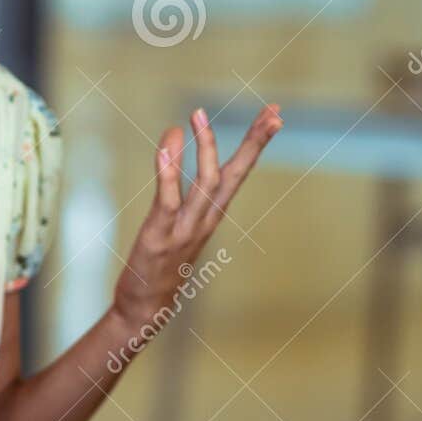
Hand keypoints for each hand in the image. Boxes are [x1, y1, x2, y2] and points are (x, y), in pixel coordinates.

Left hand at [110, 104, 281, 337]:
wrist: (146, 308)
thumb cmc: (161, 264)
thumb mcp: (180, 225)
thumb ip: (182, 193)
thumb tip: (175, 154)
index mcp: (212, 214)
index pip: (239, 172)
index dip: (256, 143)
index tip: (275, 114)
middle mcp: (205, 220)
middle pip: (236, 175)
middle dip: (254, 142)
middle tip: (272, 112)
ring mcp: (185, 229)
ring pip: (205, 185)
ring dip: (205, 147)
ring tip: (198, 114)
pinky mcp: (159, 236)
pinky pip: (167, 200)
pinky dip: (168, 172)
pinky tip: (167, 145)